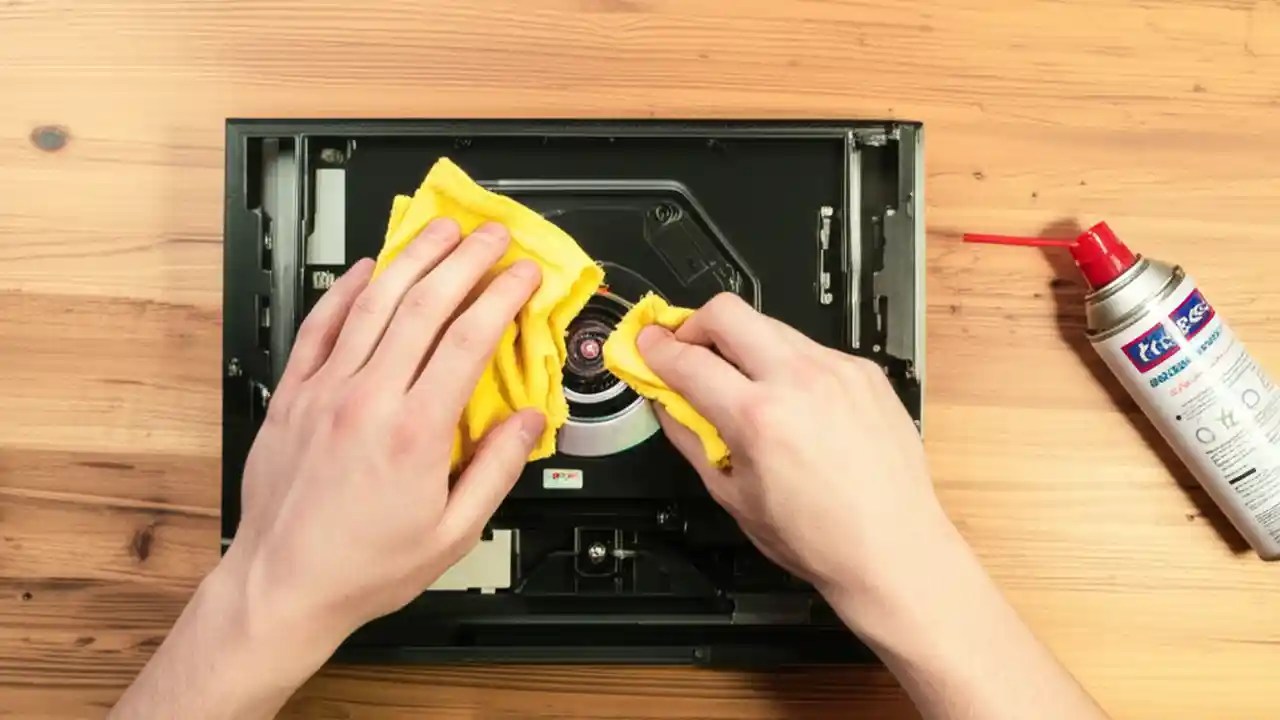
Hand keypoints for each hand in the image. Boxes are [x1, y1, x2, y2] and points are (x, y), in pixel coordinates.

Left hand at [231, 218, 543, 647]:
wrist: (283, 586)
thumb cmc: (364, 567)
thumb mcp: (453, 534)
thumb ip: (496, 470)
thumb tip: (527, 421)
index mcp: (414, 433)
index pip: (467, 341)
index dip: (501, 297)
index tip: (523, 275)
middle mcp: (367, 401)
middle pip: (423, 306)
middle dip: (465, 261)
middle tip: (491, 236)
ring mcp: (323, 392)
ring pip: (372, 304)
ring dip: (411, 259)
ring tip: (440, 232)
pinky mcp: (291, 396)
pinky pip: (318, 327)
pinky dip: (344, 292)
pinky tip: (365, 269)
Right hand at [636, 294, 953, 617]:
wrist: (893, 549)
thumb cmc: (818, 538)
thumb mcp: (732, 495)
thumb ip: (691, 438)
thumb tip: (666, 403)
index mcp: (759, 418)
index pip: (688, 359)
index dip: (656, 349)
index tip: (647, 345)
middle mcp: (800, 381)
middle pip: (728, 311)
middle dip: (695, 324)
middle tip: (687, 350)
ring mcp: (837, 370)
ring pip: (771, 325)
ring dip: (742, 343)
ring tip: (740, 383)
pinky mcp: (864, 373)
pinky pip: (810, 349)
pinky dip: (786, 364)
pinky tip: (790, 401)